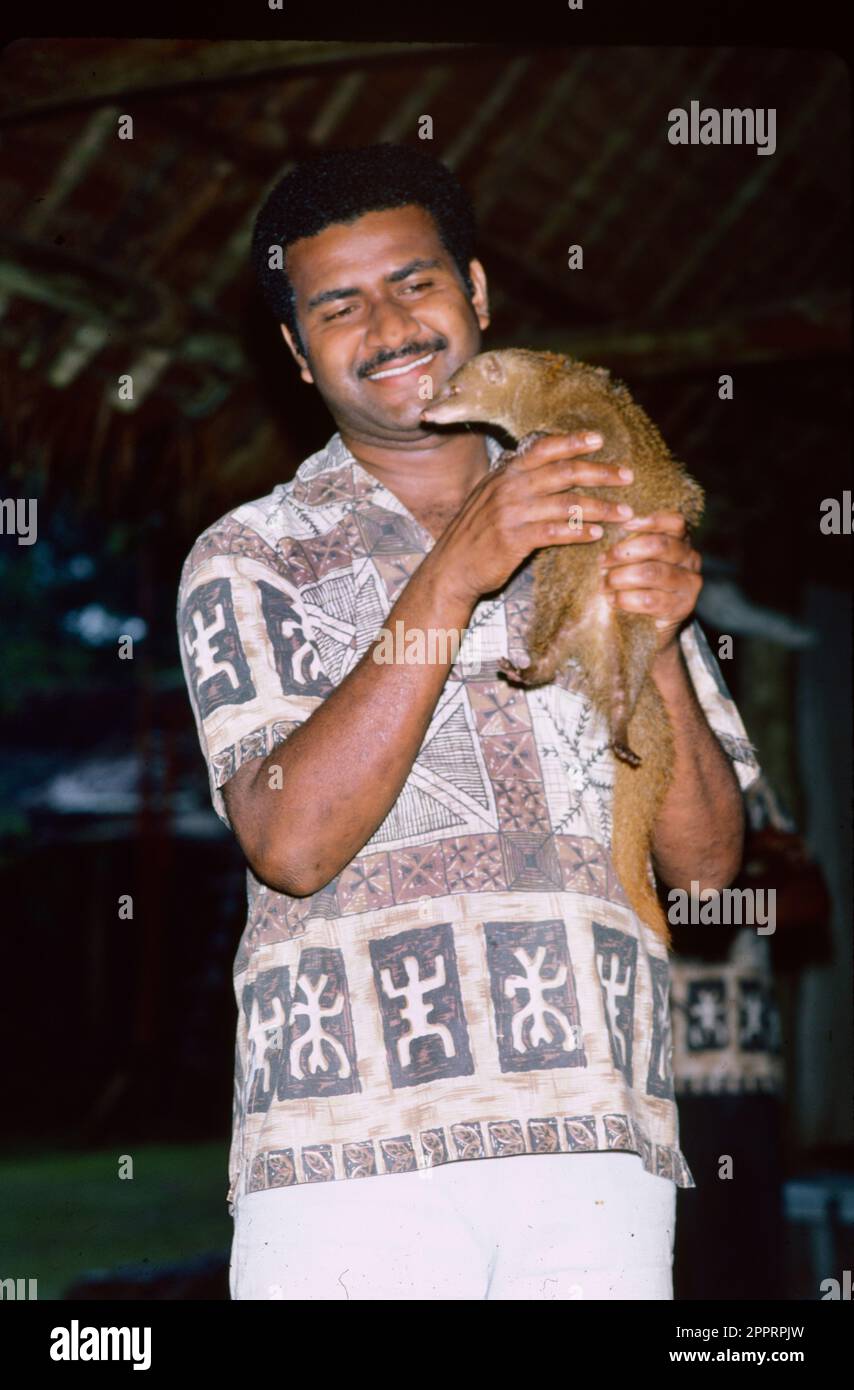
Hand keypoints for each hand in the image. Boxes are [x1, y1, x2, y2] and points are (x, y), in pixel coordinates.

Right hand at [434, 432, 634, 605]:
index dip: (573, 441)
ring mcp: (511, 513)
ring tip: (625, 512)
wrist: (451, 568)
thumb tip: (547, 465)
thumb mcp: (490, 497)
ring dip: (600, 507)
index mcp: (505, 473)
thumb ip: (517, 481)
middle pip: (563, 473)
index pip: (544, 448)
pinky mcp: (513, 540)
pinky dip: (579, 533)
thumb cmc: (476, 533)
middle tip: (627, 476)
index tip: (600, 439)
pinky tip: (597, 535)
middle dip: (600, 473)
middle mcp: (509, 488)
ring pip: (566, 504)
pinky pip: (555, 532)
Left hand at [599, 511, 701, 651]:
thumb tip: (604, 529)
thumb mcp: (638, 560)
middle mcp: (690, 559)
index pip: (675, 522)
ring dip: (621, 578)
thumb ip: (631, 544)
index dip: (650, 521)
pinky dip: (626, 599)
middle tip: (602, 561)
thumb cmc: (638, 585)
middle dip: (625, 552)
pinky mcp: (682, 608)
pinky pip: (650, 600)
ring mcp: (689, 584)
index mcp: (681, 540)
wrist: (650, 627)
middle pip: (660, 545)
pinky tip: (614, 600)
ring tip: (604, 585)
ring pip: (652, 572)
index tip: (623, 525)